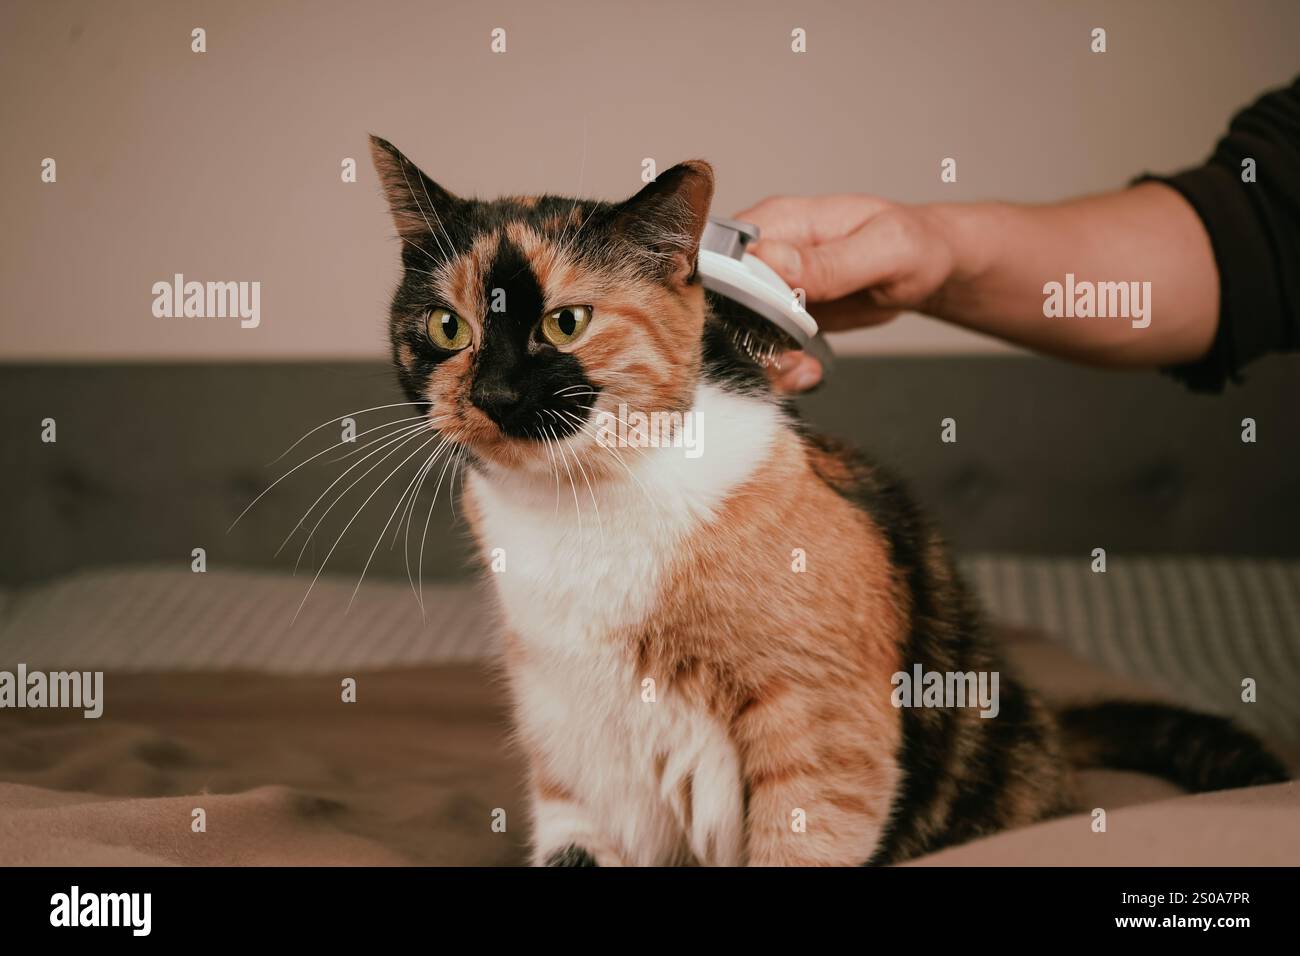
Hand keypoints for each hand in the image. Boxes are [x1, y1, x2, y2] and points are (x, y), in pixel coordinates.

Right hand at [733, 195, 960, 391]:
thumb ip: (827, 260)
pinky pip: (759, 344)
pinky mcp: (778, 315)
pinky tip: (804, 371)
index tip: (754, 323)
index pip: (724, 252)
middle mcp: (764, 252)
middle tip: (783, 359)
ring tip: (799, 369)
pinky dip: (776, 366)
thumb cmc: (911, 244)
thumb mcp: (882, 250)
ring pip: (733, 328)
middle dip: (740, 335)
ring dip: (760, 358)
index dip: (724, 291)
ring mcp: (768, 286)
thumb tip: (770, 259)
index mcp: (780, 221)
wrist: (926, 268)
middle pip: (718, 296)